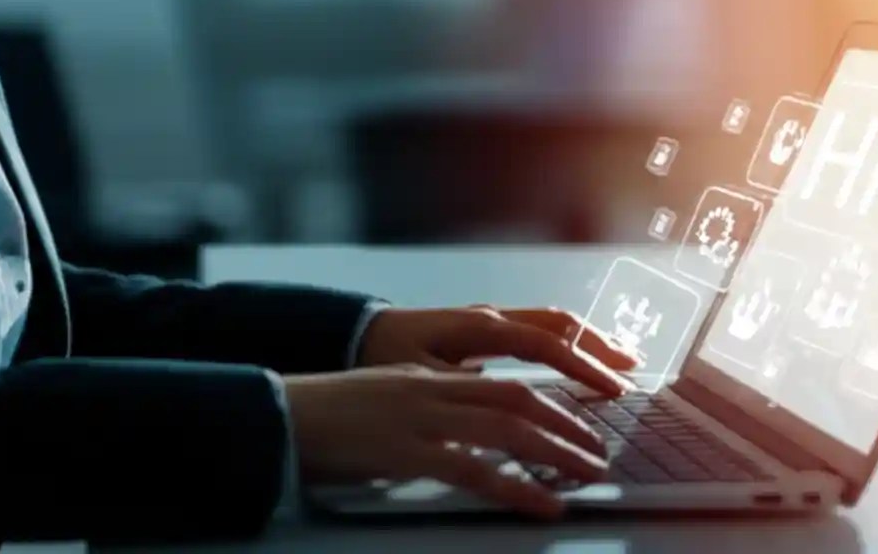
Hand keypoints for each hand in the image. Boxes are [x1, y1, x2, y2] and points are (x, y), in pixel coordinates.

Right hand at [284, 365, 608, 517]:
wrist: (279, 416)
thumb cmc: (332, 414)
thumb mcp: (392, 395)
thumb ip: (437, 401)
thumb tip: (477, 420)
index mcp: (432, 374)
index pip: (508, 377)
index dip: (554, 394)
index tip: (586, 412)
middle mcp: (434, 387)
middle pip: (519, 397)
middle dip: (567, 421)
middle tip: (598, 447)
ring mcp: (421, 417)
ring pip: (507, 428)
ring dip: (556, 451)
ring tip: (588, 472)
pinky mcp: (405, 452)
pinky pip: (474, 470)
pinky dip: (516, 486)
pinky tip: (543, 502)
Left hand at [357, 305, 640, 396]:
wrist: (354, 332)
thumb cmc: (382, 353)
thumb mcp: (418, 375)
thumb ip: (460, 384)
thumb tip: (497, 398)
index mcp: (480, 326)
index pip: (547, 344)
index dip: (584, 365)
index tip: (612, 386)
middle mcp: (491, 316)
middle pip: (560, 324)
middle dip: (599, 345)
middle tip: (631, 367)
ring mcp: (490, 318)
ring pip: (552, 321)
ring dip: (588, 339)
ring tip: (619, 357)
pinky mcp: (484, 327)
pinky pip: (537, 327)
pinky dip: (566, 340)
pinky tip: (577, 355)